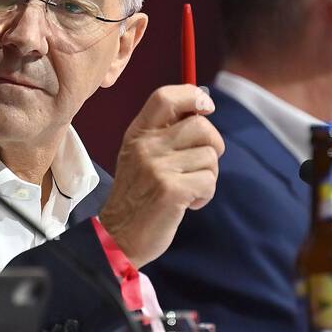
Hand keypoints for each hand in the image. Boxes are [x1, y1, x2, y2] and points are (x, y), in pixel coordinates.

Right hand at [97, 84, 223, 268]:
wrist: (118, 235)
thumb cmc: (137, 195)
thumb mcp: (139, 156)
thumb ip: (164, 133)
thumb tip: (202, 108)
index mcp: (137, 134)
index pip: (166, 96)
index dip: (193, 96)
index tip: (205, 107)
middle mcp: (145, 146)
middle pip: (200, 126)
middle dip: (213, 145)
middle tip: (201, 164)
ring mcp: (157, 168)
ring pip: (210, 156)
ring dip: (207, 176)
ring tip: (188, 189)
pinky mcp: (171, 191)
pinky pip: (209, 180)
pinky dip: (205, 194)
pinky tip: (189, 203)